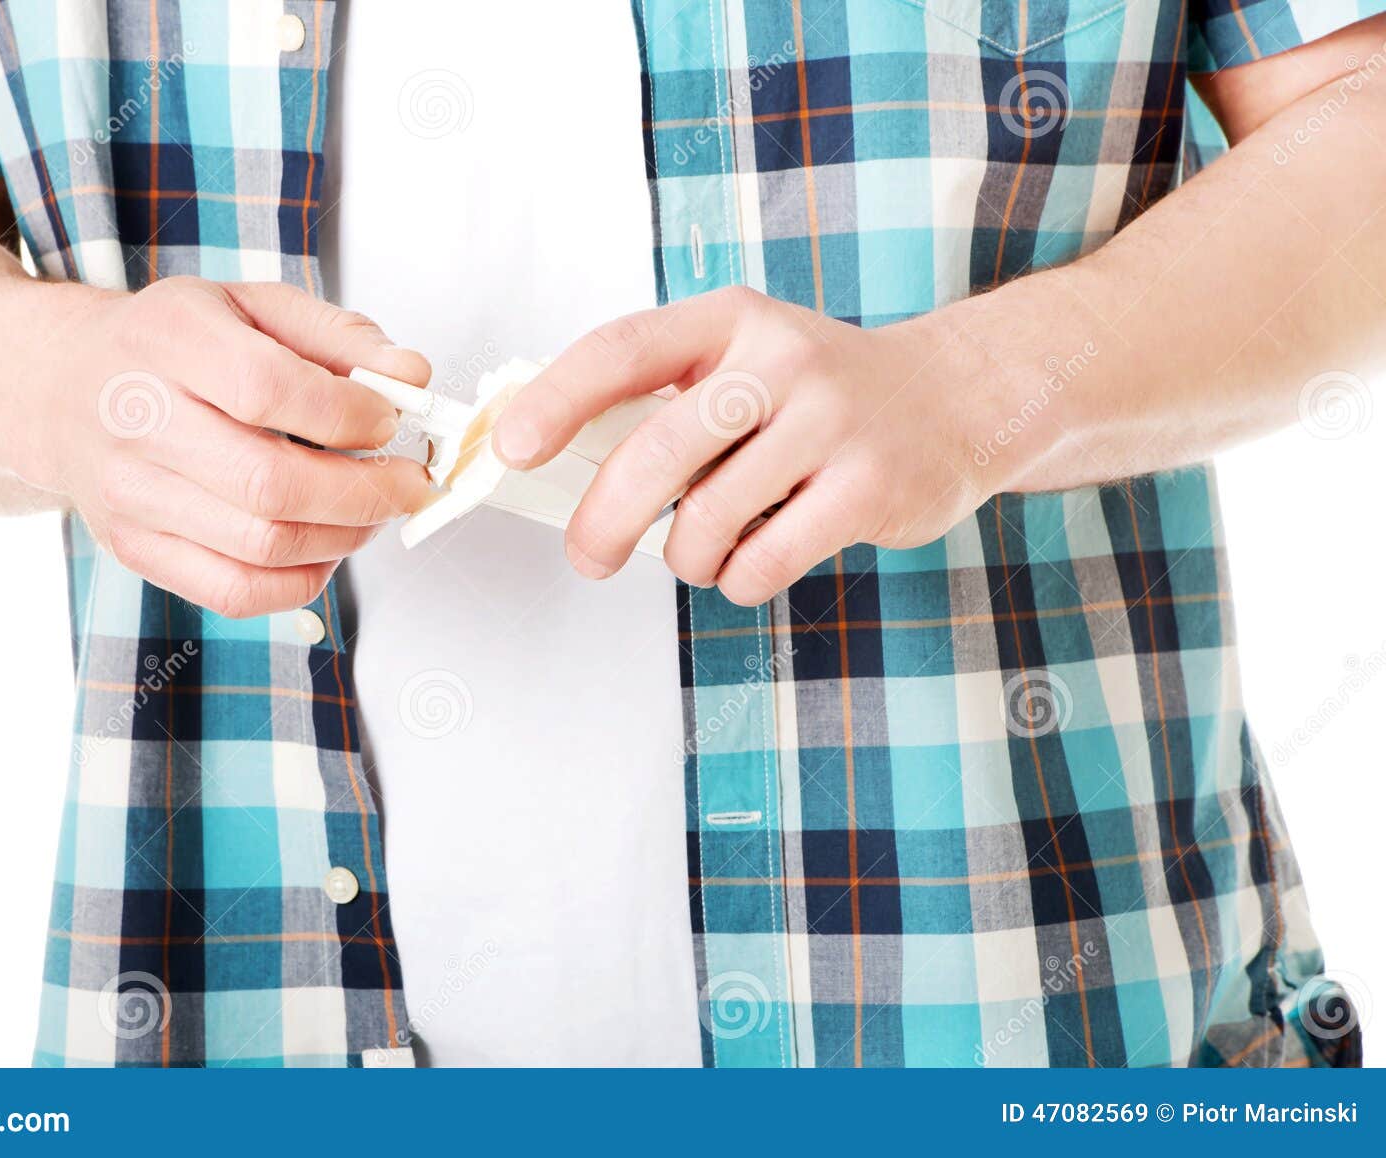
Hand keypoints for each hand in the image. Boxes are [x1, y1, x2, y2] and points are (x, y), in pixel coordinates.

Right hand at [11, 277, 432, 617]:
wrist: (63, 386)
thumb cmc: (172, 345)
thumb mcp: (252, 305)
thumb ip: (340, 337)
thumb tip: (411, 377)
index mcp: (169, 340)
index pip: (267, 389)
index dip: (348, 415)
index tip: (391, 419)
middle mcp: (138, 420)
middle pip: (271, 485)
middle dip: (366, 493)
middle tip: (407, 482)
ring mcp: (130, 494)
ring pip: (261, 546)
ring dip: (344, 536)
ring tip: (371, 510)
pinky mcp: (134, 548)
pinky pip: (235, 592)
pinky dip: (302, 580)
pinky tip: (324, 545)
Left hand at [492, 286, 1006, 605]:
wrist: (958, 398)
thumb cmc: (820, 394)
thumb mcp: (745, 362)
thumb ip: (666, 400)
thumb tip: (557, 465)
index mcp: (730, 320)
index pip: (621, 350)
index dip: (556, 401)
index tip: (511, 450)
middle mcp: (779, 359)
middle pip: (655, 453)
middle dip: (604, 521)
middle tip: (589, 556)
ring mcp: (830, 421)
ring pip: (707, 520)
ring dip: (688, 556)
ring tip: (704, 549)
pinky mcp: (868, 486)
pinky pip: (764, 561)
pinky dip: (740, 579)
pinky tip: (753, 561)